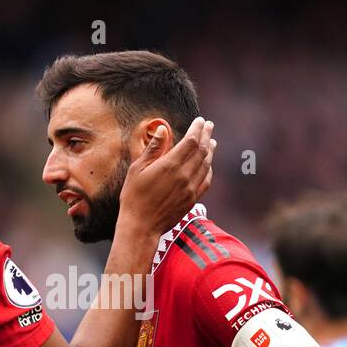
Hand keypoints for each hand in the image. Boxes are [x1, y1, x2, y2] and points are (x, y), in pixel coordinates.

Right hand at [117, 117, 214, 235]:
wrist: (141, 226)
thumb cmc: (134, 196)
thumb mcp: (137, 169)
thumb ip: (153, 148)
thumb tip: (162, 129)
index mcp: (170, 165)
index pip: (191, 141)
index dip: (197, 129)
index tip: (200, 120)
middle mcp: (184, 175)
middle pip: (202, 150)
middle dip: (206, 135)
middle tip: (209, 125)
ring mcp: (190, 188)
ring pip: (206, 165)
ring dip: (210, 151)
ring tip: (212, 141)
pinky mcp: (192, 199)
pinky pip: (206, 181)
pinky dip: (209, 169)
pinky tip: (208, 164)